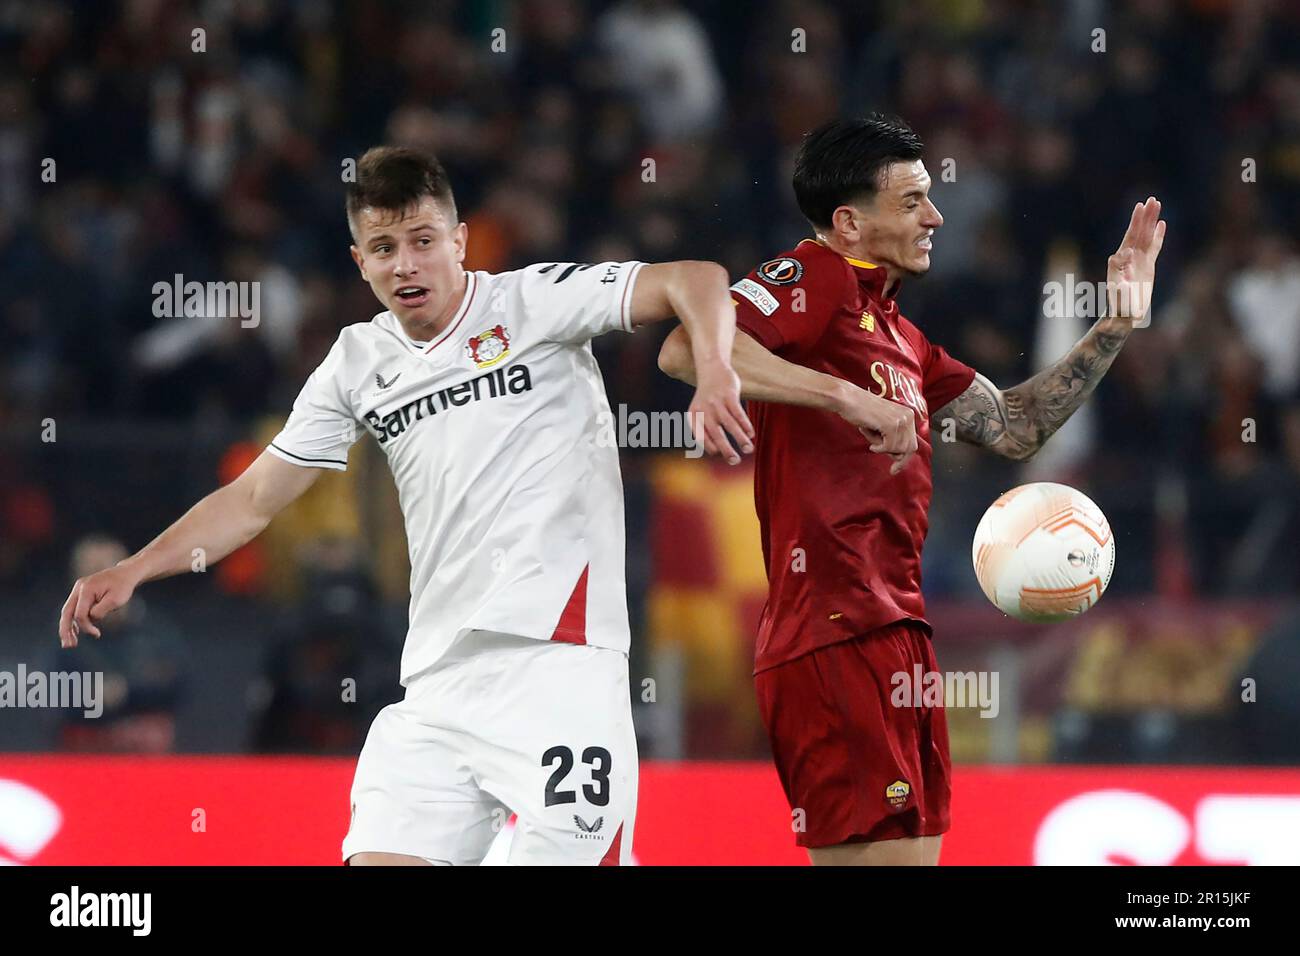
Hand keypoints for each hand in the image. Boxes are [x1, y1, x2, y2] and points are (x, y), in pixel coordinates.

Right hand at [58, 563, 139, 647]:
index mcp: (86, 589)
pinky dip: (74, 620)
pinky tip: (75, 632)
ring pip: (68, 611)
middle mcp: (78, 588)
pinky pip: (74, 608)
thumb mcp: (116, 600)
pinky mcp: (81, 593)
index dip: (86, 627)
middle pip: (67, 613)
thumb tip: (90, 619)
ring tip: (69, 643)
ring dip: (68, 627)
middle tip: (68, 646)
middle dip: (66, 630)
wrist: (125, 574)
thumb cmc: (123, 587)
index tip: (97, 634)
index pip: (80, 614)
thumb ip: (101, 610)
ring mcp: (78, 589)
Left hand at [688, 359, 754, 464]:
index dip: (711, 447)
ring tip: (748, 450)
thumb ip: (704, 429)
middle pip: (716, 434)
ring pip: (730, 424)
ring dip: (740, 438)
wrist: (711, 369)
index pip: (701, 438)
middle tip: (735, 461)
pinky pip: (738, 413)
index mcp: (694, 416)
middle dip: (726, 449)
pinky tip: (751, 434)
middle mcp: (704, 410)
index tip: (720, 454)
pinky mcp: (729, 395)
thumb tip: (716, 452)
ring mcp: (716, 402)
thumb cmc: (707, 398)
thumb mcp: (699, 411)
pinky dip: (745, 424)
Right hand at [834, 382, 917, 474]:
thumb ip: (893, 438)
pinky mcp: (891, 424)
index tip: (895, 468)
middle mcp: (908, 416)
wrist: (847, 399)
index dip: (905, 458)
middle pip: (909, 448)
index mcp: (907, 414)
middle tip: (882, 456)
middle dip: (896, 457)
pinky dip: (879, 448)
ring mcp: (901, 420)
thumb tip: (899, 457)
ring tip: (871, 436)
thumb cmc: (860, 411)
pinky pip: (889, 447)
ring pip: (899, 449)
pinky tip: (871, 442)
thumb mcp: (882, 425)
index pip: (912, 442)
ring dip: (882, 448)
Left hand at [1106, 196, 1166, 323]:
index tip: (1139, 210)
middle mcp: (1129, 258)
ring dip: (1151, 221)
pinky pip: (1154, 246)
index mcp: (1121, 262)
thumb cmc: (1120, 307)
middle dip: (1144, 217)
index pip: (1128, 239)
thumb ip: (1118, 274)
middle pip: (1138, 233)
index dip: (1134, 225)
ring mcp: (1138, 260)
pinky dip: (1157, 235)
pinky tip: (1161, 223)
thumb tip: (1121, 254)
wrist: (1125, 315)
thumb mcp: (1118, 292)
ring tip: (1156, 203)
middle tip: (1150, 199)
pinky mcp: (1147, 266)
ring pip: (1146, 236)